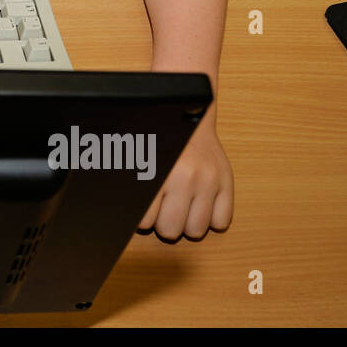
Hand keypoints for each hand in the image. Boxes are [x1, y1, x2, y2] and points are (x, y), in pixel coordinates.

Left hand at [138, 124, 233, 238]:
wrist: (186, 114)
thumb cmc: (157, 138)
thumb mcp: (134, 156)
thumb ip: (130, 183)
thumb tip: (119, 210)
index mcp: (157, 171)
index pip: (145, 221)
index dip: (142, 219)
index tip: (143, 208)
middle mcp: (185, 177)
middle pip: (170, 230)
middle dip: (163, 223)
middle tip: (161, 208)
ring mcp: (209, 181)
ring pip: (196, 231)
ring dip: (186, 224)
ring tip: (180, 207)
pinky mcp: (227, 181)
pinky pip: (221, 222)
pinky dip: (210, 219)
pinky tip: (199, 205)